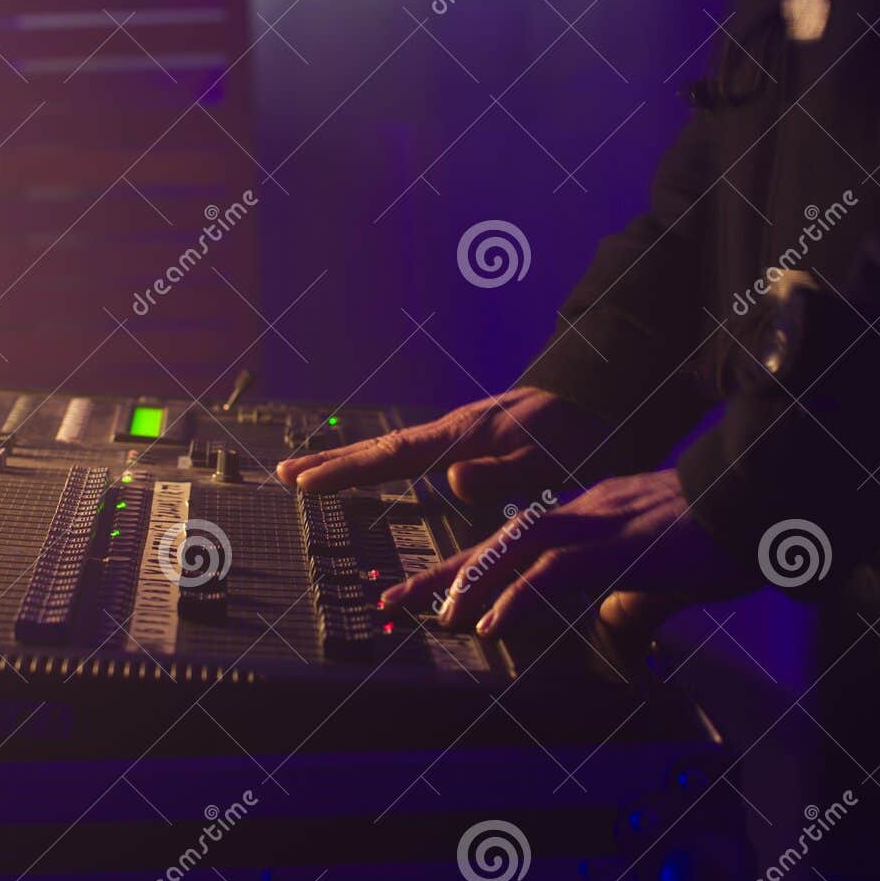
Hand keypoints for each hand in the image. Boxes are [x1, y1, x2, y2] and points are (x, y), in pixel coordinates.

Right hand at [275, 387, 608, 500]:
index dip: (345, 470)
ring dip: (350, 460)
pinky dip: (381, 459)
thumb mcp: (545, 463)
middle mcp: (450, 431)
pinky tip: (375, 467)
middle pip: (379, 447)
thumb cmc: (575, 436)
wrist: (595, 399)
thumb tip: (451, 480)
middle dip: (331, 462)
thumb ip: (501, 473)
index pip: (391, 456)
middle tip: (284, 473)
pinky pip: (411, 451)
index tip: (303, 482)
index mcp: (460, 438)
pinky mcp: (469, 438)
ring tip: (312, 472)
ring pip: (392, 448)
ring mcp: (457, 433)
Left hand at [379, 468, 741, 636]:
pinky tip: (492, 624)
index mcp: (588, 519)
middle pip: (497, 542)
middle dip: (442, 574)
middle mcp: (583, 515)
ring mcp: (600, 525)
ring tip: (439, 617)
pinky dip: (519, 597)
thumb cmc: (722, 534)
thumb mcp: (665, 574)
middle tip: (393, 601)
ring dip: (472, 583)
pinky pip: (557, 572)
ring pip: (516, 549)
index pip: (513, 543)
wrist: (763, 499)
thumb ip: (632, 596)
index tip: (427, 594)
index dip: (467, 569)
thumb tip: (614, 622)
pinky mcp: (621, 545)